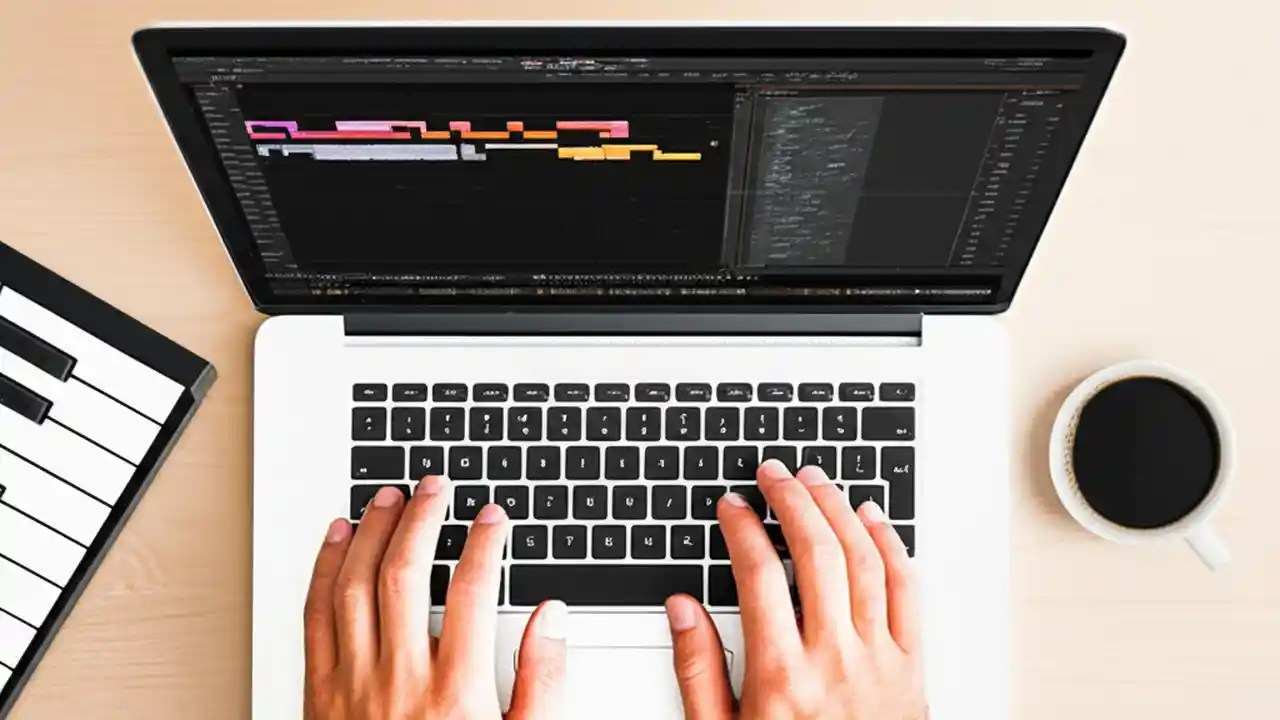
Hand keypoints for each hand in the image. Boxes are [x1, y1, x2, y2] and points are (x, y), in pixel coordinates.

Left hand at [304, 478, 566, 718]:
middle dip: (422, 519)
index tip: (492, 518)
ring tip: (388, 498)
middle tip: (437, 487)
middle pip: (403, 574)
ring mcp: (350, 686)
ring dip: (371, 532)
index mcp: (454, 696)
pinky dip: (323, 570)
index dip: (484, 544)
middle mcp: (397, 683)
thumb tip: (551, 618)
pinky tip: (336, 541)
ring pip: (353, 586)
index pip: (470, 592)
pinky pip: (314, 618)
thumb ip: (543, 683)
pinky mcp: (317, 696)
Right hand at [664, 460, 925, 718]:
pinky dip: (890, 546)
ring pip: (863, 560)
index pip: (758, 574)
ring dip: (838, 509)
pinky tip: (871, 520)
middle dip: (791, 499)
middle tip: (773, 474)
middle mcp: (834, 659)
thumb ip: (699, 671)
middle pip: (815, 552)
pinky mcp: (913, 667)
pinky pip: (908, 590)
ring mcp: (880, 660)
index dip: (741, 528)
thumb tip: (682, 609)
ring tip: (816, 481)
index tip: (731, 506)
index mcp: (781, 675)